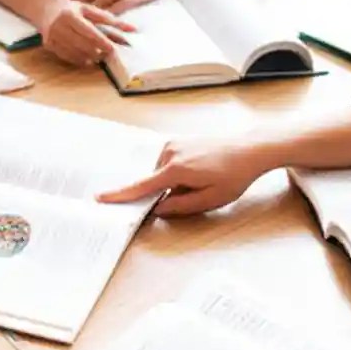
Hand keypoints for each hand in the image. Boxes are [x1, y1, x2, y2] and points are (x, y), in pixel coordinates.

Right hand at [37, 0, 134, 66]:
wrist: (44, 7)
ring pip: (74, 53)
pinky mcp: (48, 45)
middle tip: (107, 55)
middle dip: (96, 51)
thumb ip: (110, 19)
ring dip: (89, 57)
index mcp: (70, 15)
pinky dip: (78, 60)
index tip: (112, 48)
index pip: (88, 31)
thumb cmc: (71, 7)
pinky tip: (87, 59)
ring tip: (99, 57)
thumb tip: (132, 29)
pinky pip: (66, 56)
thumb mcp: (89, 9)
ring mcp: (52, 37)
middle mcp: (59, 26)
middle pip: (82, 44)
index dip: (101, 41)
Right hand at [97, 137, 275, 215]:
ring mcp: (172, 144)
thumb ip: (180, 207)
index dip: (121, 195)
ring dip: (175, 182)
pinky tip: (199, 169)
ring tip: (202, 178)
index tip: (101, 198)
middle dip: (170, 193)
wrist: (249, 149)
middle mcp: (170, 153)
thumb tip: (157, 208)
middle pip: (156, 183)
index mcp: (176, 169)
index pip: (141, 186)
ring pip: (162, 174)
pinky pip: (168, 163)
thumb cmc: (233, 175)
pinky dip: (178, 172)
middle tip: (199, 190)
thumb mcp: (210, 199)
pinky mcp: (177, 140)